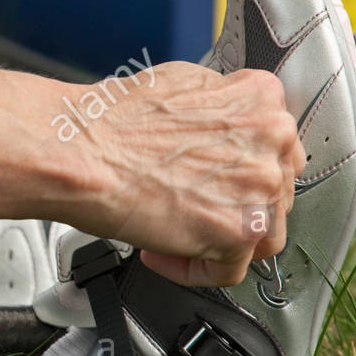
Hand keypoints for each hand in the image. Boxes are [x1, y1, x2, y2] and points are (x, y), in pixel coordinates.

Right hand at [69, 62, 304, 286]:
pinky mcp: (238, 231)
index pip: (274, 147)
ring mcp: (259, 186)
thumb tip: (218, 131)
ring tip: (178, 236)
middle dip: (233, 206)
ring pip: (264, 233)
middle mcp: (271, 139)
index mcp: (260, 98)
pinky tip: (162, 254)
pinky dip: (193, 270)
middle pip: (274, 190)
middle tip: (192, 208)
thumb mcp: (180, 84)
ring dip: (221, 241)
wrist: (80, 153)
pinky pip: (229, 270)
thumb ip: (218, 108)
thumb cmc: (110, 123)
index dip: (239, 169)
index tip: (213, 180)